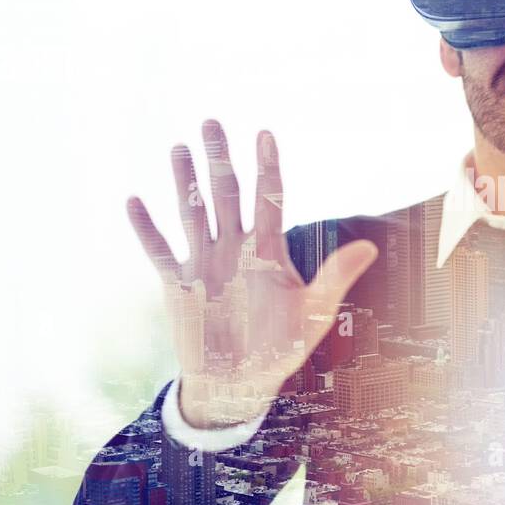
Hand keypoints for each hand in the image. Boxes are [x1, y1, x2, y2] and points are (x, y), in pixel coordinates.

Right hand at [126, 119, 377, 429]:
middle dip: (219, 158)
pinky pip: (159, 250)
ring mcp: (205, 262)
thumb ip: (336, 277)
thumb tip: (370, 246)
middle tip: (211, 121)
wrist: (240, 384)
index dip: (267, 166)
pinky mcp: (179, 284)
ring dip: (184, 181)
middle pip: (227, 192)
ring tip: (179, 147)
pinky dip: (146, 228)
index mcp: (268, 249)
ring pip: (193, 211)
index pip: (269, 197)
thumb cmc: (281, 350)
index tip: (264, 133)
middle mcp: (235, 248)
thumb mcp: (315, 314)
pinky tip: (134, 200)